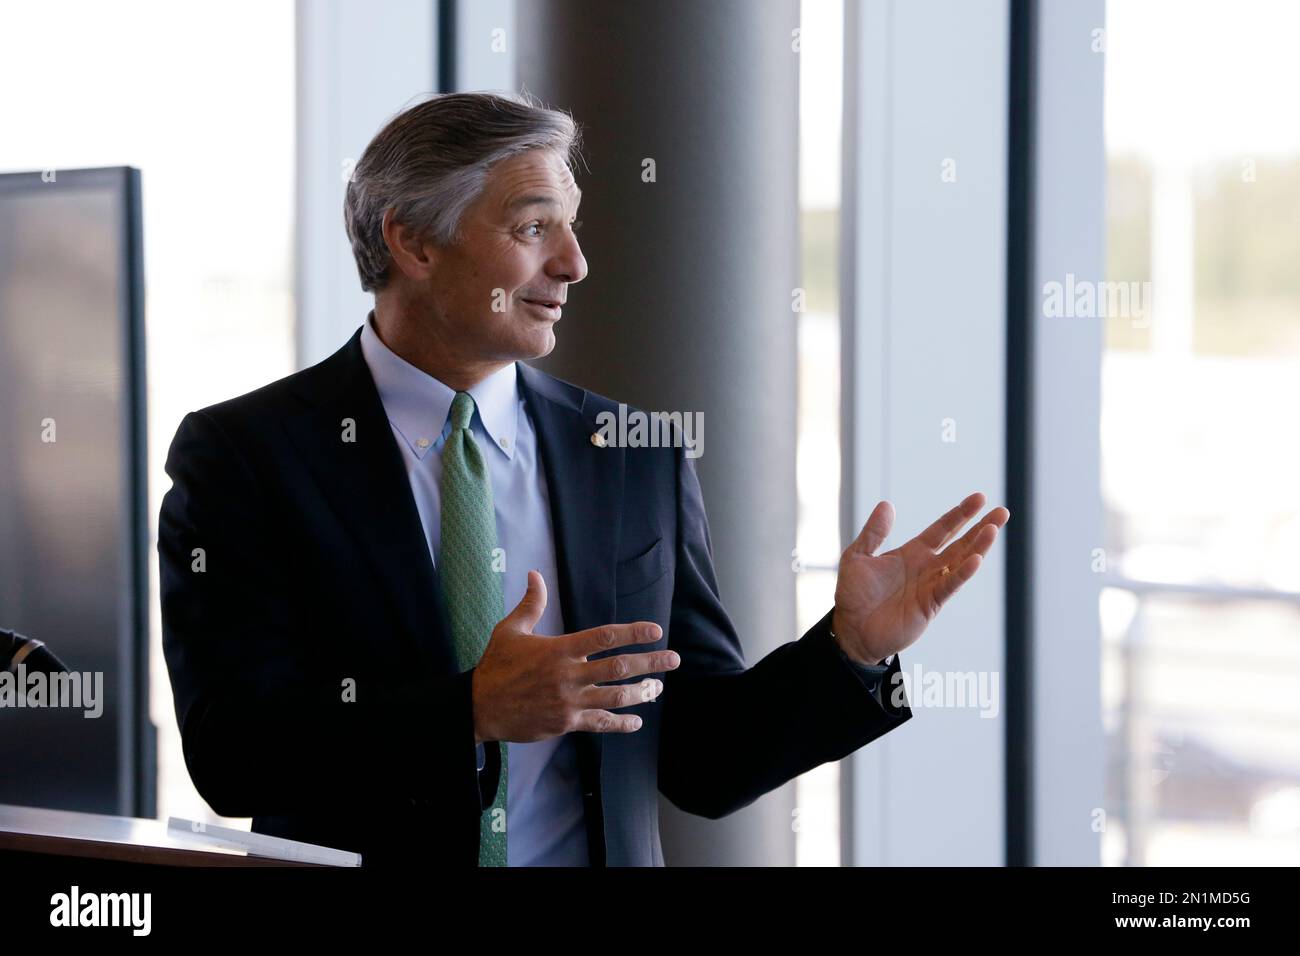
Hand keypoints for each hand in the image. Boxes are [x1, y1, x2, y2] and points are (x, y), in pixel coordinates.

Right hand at [471, 570, 681, 743]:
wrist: (479, 707)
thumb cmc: (495, 666)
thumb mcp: (510, 630)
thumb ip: (531, 604)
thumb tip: (536, 575)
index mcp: (559, 649)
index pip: (604, 637)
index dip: (633, 632)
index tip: (655, 630)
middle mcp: (568, 675)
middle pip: (618, 667)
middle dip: (650, 663)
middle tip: (674, 659)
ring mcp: (569, 701)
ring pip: (615, 697)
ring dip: (642, 692)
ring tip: (658, 688)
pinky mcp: (566, 723)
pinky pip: (600, 723)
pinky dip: (621, 723)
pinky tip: (637, 721)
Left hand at [832, 492, 1008, 665]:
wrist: (851, 630)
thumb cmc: (853, 595)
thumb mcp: (858, 556)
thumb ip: (874, 532)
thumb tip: (887, 504)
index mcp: (911, 553)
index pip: (942, 529)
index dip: (960, 514)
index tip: (980, 498)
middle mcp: (926, 567)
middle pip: (960, 543)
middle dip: (980, 527)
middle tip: (1002, 512)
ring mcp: (930, 586)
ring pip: (960, 563)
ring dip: (978, 547)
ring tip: (993, 529)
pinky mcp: (930, 605)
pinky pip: (949, 586)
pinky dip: (962, 574)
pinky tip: (976, 560)